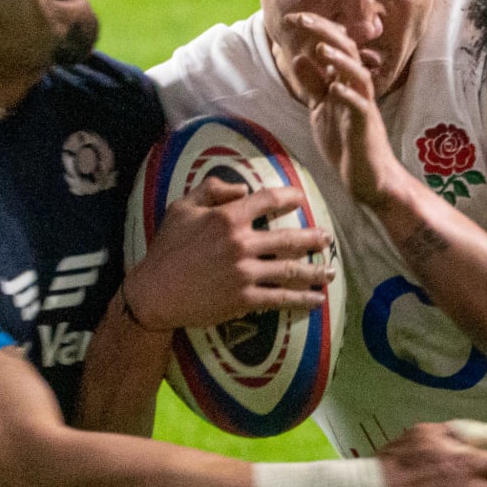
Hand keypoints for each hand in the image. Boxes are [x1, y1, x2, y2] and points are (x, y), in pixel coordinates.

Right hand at [123, 177, 331, 331]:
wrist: (155, 292)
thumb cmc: (166, 248)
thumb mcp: (182, 208)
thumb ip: (211, 189)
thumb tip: (242, 186)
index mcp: (228, 217)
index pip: (268, 200)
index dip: (289, 197)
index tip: (301, 199)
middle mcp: (242, 243)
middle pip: (289, 238)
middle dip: (313, 238)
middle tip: (327, 239)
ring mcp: (246, 273)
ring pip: (291, 270)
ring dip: (316, 271)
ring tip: (331, 271)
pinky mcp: (245, 299)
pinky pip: (280, 298)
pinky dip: (302, 300)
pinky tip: (316, 300)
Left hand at [281, 13, 411, 210]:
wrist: (368, 177)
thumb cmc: (347, 143)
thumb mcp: (321, 109)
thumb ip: (313, 85)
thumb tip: (300, 57)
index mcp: (344, 82)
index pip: (334, 46)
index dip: (316, 29)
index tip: (292, 17)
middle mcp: (356, 89)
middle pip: (347, 50)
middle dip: (324, 32)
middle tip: (301, 19)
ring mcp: (364, 106)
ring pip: (358, 75)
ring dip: (340, 62)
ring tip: (322, 50)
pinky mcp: (366, 127)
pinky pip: (360, 107)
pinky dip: (348, 97)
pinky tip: (334, 89)